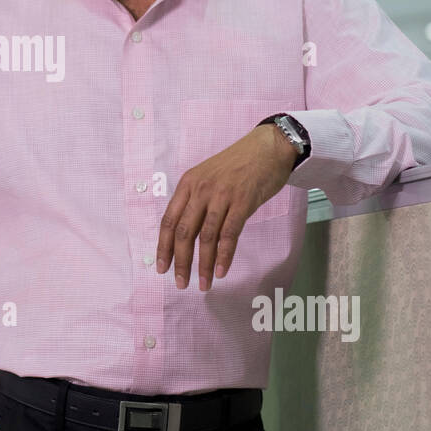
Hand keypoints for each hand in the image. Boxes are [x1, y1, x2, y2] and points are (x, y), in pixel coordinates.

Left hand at [157, 123, 294, 290]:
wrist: (269, 146)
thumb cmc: (239, 164)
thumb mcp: (208, 177)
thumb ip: (197, 201)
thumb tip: (187, 234)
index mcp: (188, 184)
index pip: (169, 220)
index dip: (164, 247)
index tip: (162, 268)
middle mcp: (201, 189)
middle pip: (184, 232)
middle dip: (181, 261)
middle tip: (181, 283)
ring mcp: (222, 195)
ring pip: (206, 237)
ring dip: (203, 264)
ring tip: (203, 284)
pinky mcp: (243, 201)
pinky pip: (229, 234)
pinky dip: (224, 256)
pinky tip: (221, 271)